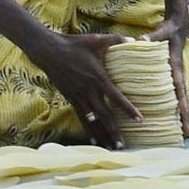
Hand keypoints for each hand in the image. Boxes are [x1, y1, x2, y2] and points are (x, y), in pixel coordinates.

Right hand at [33, 31, 138, 147]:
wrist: (49, 51)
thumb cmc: (74, 44)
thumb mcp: (96, 40)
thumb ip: (116, 40)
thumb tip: (134, 41)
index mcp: (98, 78)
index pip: (117, 97)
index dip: (128, 109)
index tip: (139, 119)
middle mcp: (89, 90)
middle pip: (104, 115)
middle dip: (114, 131)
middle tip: (123, 146)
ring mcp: (78, 96)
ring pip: (92, 121)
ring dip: (102, 135)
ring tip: (111, 148)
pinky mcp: (70, 98)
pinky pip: (81, 117)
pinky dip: (88, 130)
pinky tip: (94, 141)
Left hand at [146, 12, 188, 136]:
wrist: (178, 24)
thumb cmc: (170, 29)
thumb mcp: (162, 31)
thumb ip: (152, 37)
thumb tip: (141, 40)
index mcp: (176, 69)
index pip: (180, 90)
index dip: (182, 105)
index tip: (185, 118)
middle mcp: (177, 76)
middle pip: (182, 100)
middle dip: (185, 117)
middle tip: (187, 134)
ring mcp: (174, 77)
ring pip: (178, 99)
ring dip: (179, 114)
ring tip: (179, 131)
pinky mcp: (170, 76)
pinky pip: (171, 93)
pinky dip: (172, 105)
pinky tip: (167, 115)